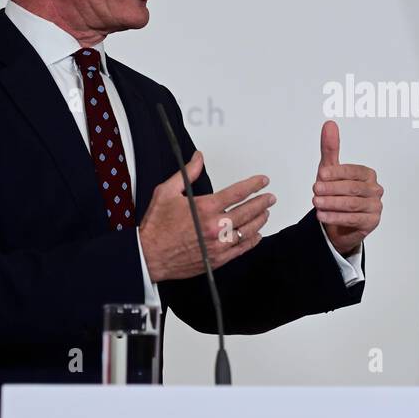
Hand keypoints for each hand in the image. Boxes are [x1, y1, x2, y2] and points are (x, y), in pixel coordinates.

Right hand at [138, 150, 276, 281]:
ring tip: (266, 213)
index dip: (254, 185)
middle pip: (248, 211)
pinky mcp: (217, 259)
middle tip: (270, 197)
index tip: (262, 181)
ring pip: (248, 230)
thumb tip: (198, 158)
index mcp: (205, 207)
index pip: (238, 192)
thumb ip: (186, 174)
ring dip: (260, 220)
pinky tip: (256, 235)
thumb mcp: (166, 192)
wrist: (148, 256)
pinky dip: (251, 241)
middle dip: (262, 202)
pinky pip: (241, 249)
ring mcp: (218, 244)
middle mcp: (215, 226)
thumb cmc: (156, 227)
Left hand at [312, 121, 381, 256]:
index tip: (320, 175)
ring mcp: (375, 206)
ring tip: (316, 203)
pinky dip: (336, 217)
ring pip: (353, 204)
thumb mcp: (329, 170)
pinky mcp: (371, 222)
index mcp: (368, 174)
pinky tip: (322, 216)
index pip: (353, 171)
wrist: (336, 223)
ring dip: (332, 204)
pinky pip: (354, 219)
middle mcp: (375, 189)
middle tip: (315, 189)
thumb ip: (330, 148)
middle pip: (353, 188)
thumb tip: (329, 124)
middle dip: (332, 189)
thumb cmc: (335, 194)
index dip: (337, 173)